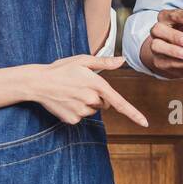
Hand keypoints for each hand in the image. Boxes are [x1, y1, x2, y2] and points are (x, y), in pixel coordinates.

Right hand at [27, 54, 148, 127]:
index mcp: (96, 85)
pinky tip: (66, 101)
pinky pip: (81, 116)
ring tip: (71, 92)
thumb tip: (122, 60)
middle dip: (98, 97)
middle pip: (104, 104)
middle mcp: (91, 100)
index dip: (134, 114)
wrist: (38, 83)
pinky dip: (76, 110)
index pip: (119, 102)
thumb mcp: (83, 61)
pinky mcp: (72, 119)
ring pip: (93, 110)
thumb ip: (104, 62)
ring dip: (87, 103)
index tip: (145, 123)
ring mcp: (81, 111)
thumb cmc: (61, 69)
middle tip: (81, 86)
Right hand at [139, 0, 182, 78]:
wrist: (178, 55)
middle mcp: (158, 31)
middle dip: (173, 36)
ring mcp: (156, 46)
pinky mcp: (158, 61)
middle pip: (157, 29)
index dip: (178, 16)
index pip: (168, 14)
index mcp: (166, 18)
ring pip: (157, 46)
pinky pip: (163, 62)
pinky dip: (175, 64)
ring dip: (172, 51)